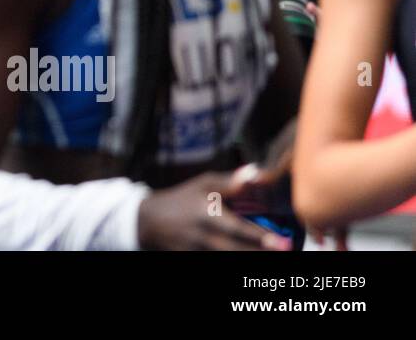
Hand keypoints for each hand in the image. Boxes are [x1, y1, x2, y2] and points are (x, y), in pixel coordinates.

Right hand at [138, 169, 293, 250]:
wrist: (149, 222)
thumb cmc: (182, 200)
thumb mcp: (201, 185)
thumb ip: (230, 182)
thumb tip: (257, 172)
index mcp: (206, 214)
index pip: (237, 228)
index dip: (259, 236)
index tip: (281, 241)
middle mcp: (203, 235)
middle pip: (236, 249)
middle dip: (260, 252)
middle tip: (286, 252)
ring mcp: (198, 251)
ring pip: (229, 258)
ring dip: (251, 259)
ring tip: (275, 260)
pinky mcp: (194, 259)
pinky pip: (218, 262)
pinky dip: (234, 262)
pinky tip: (251, 261)